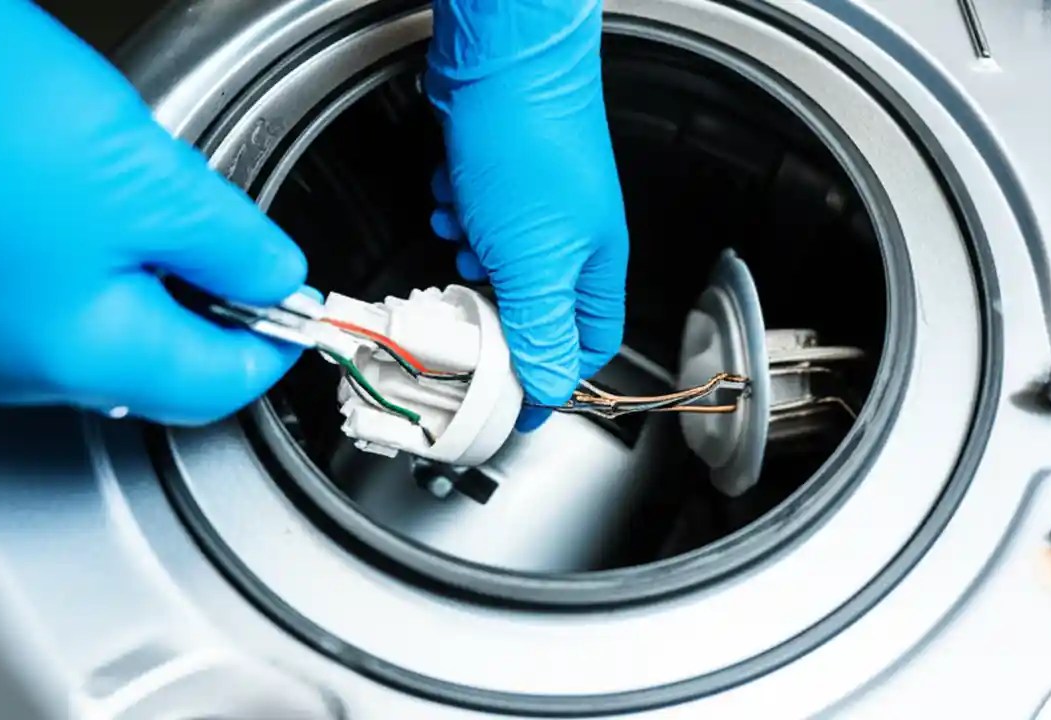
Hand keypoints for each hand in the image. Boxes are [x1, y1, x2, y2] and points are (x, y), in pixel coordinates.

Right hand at [0, 2, 305, 425]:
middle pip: (156, 366)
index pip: (216, 388)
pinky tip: (86, 201)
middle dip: (212, 311)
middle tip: (240, 249)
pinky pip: (44, 300)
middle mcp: (15, 366)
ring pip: (100, 331)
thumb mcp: (144, 177)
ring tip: (154, 205)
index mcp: (77, 356)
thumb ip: (229, 245)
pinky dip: (90, 264)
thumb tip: (277, 279)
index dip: (274, 347)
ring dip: (151, 283)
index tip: (305, 312)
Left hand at [425, 0, 628, 429]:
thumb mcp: (535, 262)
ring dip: (471, 256)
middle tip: (469, 313)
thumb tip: (543, 388)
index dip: (553, 378)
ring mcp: (533, 209)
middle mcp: (571, 240)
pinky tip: (455, 192)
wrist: (502, 60)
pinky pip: (471, 220)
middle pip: (532, 309)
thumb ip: (539, 331)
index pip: (587, 346)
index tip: (515, 403)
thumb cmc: (532, 144)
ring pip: (494, 265)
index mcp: (595, 267)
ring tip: (468, 230)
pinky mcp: (497, 183)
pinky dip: (456, 212)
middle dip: (495, 309)